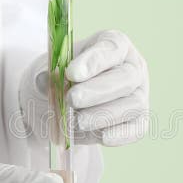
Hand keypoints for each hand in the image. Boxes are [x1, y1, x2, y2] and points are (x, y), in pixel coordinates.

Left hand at [20, 30, 148, 145]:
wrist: (72, 97)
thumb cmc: (68, 75)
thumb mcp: (55, 66)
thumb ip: (49, 72)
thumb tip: (43, 80)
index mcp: (115, 44)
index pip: (111, 48)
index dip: (93, 61)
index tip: (71, 73)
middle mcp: (133, 67)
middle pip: (126, 78)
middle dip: (98, 91)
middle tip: (72, 99)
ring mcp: (140, 94)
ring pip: (133, 105)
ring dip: (104, 115)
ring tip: (77, 121)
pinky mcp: (139, 120)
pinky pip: (137, 128)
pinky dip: (121, 134)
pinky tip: (102, 137)